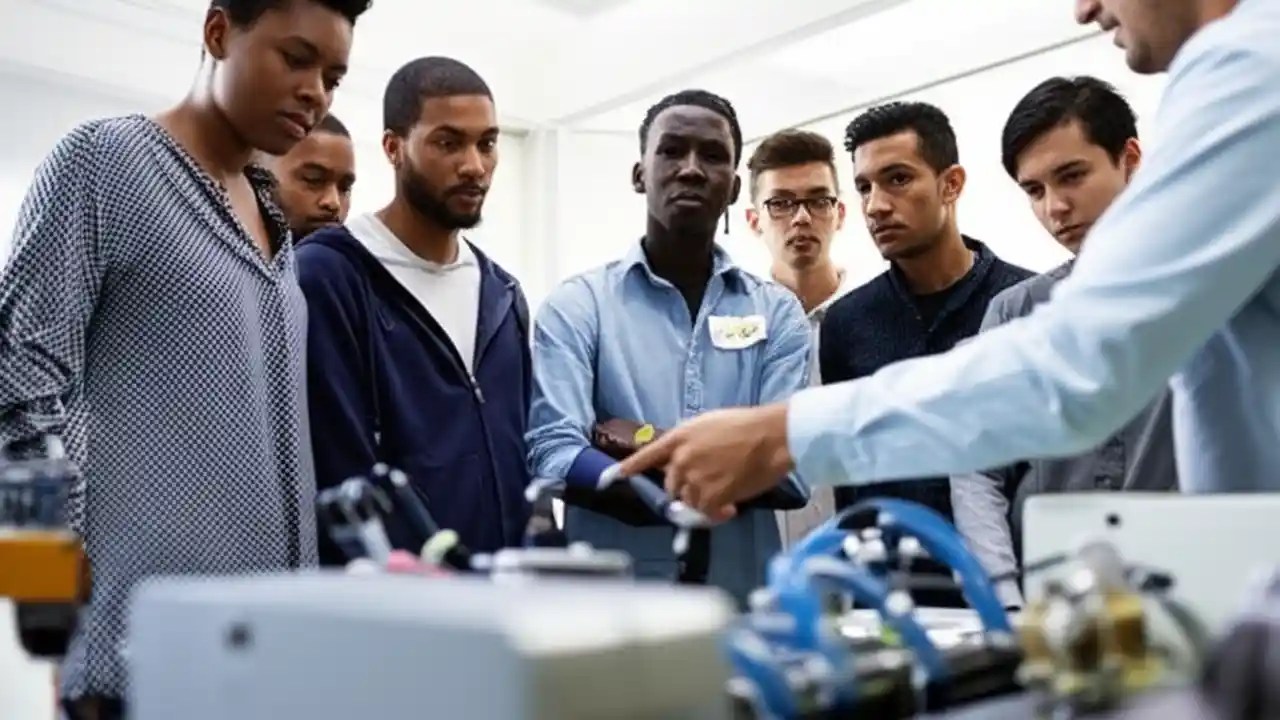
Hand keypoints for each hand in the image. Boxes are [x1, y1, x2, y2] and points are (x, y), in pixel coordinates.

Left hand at [614, 403, 793, 518]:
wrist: (771, 436)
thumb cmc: (748, 427)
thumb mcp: (709, 426)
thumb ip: (689, 444)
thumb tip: (683, 461)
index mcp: (679, 437)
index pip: (645, 456)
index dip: (626, 469)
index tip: (607, 479)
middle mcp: (681, 459)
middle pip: (670, 486)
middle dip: (687, 489)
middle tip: (711, 485)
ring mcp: (694, 478)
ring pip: (688, 501)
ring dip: (704, 502)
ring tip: (726, 492)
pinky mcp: (710, 496)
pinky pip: (705, 513)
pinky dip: (716, 514)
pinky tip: (730, 506)